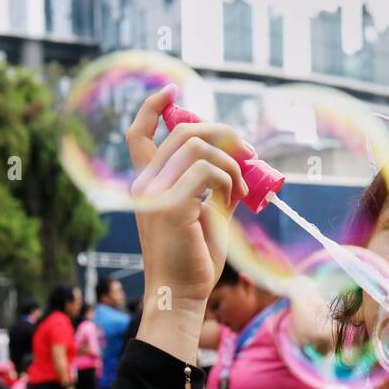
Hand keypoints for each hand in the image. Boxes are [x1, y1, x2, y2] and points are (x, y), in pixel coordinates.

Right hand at [126, 86, 249, 358]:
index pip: (138, 134)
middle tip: (249, 153)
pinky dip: (229, 180)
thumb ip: (214, 187)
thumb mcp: (206, 215)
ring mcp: (154, 194)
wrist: (181, 296)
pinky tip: (236, 199)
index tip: (173, 92)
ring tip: (243, 190)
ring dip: (231, 163)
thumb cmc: (193, 261)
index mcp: (147, 184)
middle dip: (222, 133)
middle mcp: (145, 184)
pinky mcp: (171, 206)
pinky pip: (208, 171)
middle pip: (182, 131)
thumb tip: (238, 164)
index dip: (153, 107)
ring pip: (198, 147)